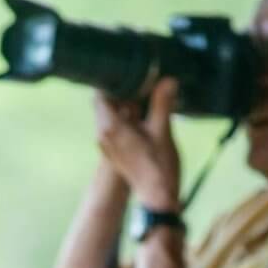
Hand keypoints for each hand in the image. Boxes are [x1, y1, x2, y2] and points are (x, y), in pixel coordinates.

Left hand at [93, 78, 181, 209]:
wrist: (157, 198)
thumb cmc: (159, 168)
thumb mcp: (162, 132)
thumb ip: (162, 104)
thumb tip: (167, 80)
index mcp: (110, 128)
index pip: (100, 95)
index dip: (112, 80)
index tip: (129, 70)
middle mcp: (104, 135)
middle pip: (106, 103)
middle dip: (124, 90)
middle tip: (145, 81)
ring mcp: (108, 144)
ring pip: (112, 114)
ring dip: (128, 104)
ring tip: (149, 95)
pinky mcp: (116, 151)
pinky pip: (117, 126)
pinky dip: (129, 117)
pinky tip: (148, 114)